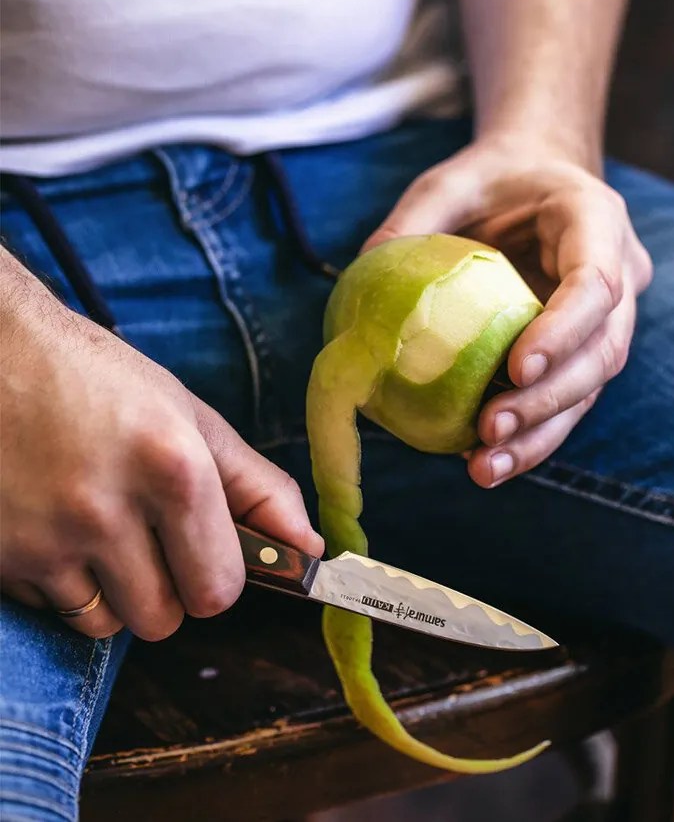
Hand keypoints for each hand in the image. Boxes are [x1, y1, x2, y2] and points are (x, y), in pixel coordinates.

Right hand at [0, 251, 322, 638]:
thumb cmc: (102, 381)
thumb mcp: (189, 418)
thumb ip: (257, 487)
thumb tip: (310, 550)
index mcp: (174, 469)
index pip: (219, 590)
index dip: (217, 577)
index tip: (206, 554)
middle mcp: (107, 510)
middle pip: (164, 620)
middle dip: (167, 589)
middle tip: (148, 538)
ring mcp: (44, 538)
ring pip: (105, 625)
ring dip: (112, 593)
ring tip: (97, 528)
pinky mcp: (0, 556)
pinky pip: (51, 610)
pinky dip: (61, 582)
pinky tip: (53, 525)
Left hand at [363, 132, 652, 487]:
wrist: (533, 181)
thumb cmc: (492, 179)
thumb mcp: (447, 182)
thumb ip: (413, 222)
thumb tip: (362, 275)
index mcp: (594, 221)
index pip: (595, 285)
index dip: (561, 332)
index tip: (516, 368)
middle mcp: (617, 275)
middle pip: (600, 352)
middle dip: (546, 401)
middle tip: (488, 430)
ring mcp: (605, 319)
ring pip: (588, 389)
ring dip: (538, 434)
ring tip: (484, 467)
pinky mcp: (579, 350)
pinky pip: (564, 400)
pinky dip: (528, 435)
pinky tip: (487, 461)